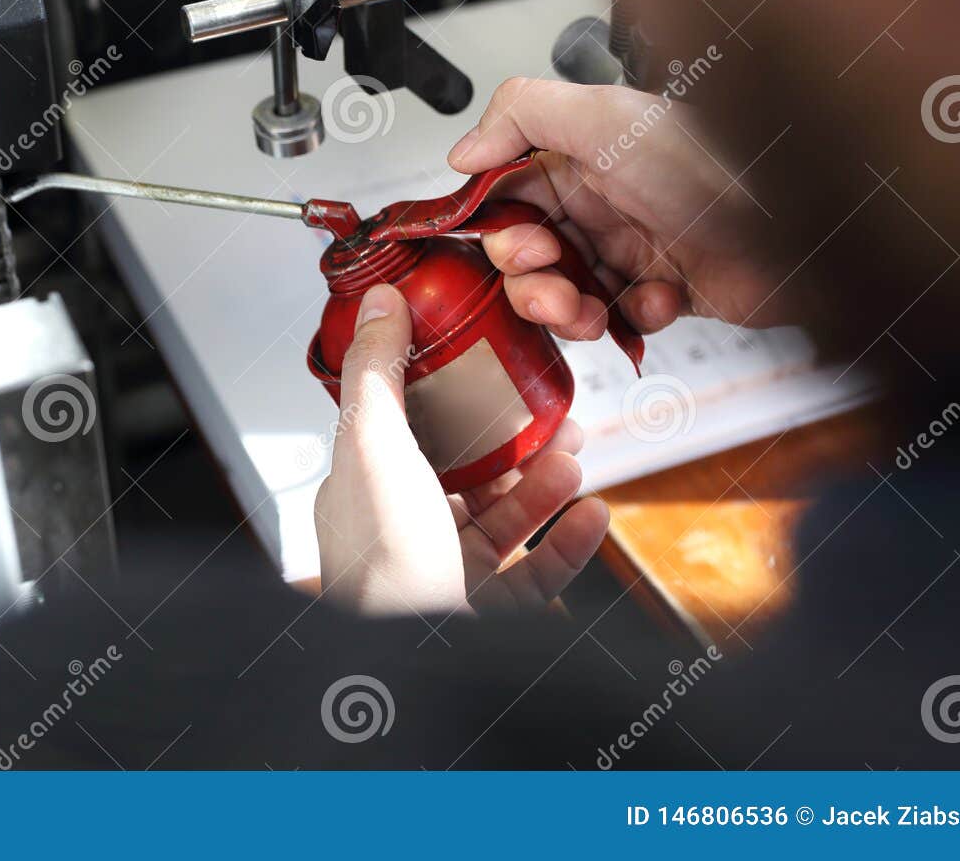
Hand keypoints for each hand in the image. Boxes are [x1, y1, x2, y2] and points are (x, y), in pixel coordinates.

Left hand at [313, 284, 610, 616]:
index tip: (490, 366)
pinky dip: (568, 543)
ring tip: (574, 454)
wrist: (406, 658)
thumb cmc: (381, 556)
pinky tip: (593, 514)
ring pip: (505, 520)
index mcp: (366, 490)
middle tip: (556, 414)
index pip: (406, 432)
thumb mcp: (371, 440)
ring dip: (546, 484)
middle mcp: (402, 531)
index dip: (449, 398)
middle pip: (468, 474)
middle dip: (518, 441)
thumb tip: (380, 302)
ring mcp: (445, 575)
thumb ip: (377, 369)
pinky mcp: (485, 614)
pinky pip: (536, 574)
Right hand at [448, 77, 791, 337]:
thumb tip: (462, 148)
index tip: (509, 247)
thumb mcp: (606, 118)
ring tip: (590, 308)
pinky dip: (632, 317)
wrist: (804, 232)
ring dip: (569, 309)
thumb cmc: (718, 169)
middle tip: (550, 282)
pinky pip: (621, 319)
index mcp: (583, 155)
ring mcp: (633, 247)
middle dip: (529, 279)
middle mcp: (605, 200)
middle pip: (528, 252)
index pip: (507, 193)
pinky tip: (660, 300)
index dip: (495, 227)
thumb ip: (522, 113)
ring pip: (566, 293)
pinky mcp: (664, 292)